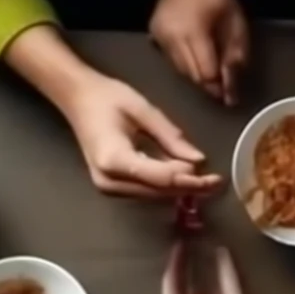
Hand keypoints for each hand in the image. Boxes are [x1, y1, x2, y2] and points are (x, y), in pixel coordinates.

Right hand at [59, 73, 222, 197]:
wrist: (76, 98)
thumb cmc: (107, 98)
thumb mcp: (144, 110)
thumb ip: (171, 137)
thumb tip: (199, 160)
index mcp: (114, 160)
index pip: (162, 178)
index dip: (191, 181)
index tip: (216, 179)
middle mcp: (110, 181)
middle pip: (160, 192)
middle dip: (190, 187)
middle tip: (218, 182)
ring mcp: (109, 188)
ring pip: (155, 195)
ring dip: (181, 189)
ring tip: (207, 181)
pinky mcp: (113, 188)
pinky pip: (147, 191)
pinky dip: (167, 185)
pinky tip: (186, 178)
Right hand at [150, 0, 248, 105]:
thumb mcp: (236, 21)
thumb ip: (235, 57)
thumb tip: (231, 93)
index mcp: (193, 29)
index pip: (206, 73)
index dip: (219, 86)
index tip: (230, 95)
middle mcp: (171, 37)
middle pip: (192, 77)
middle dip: (209, 85)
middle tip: (223, 87)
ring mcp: (159, 37)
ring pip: (181, 73)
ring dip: (197, 76)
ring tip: (211, 70)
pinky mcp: (153, 36)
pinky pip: (172, 63)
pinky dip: (186, 66)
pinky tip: (195, 57)